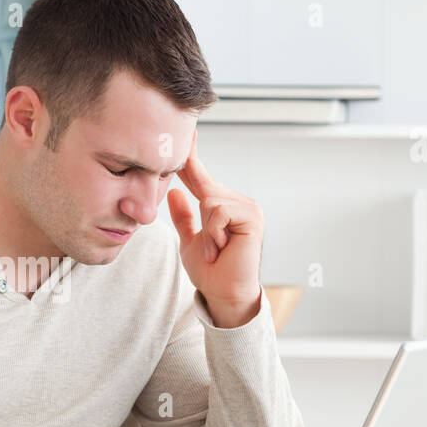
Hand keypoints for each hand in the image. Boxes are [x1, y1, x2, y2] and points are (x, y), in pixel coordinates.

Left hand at [166, 134, 264, 326]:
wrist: (224, 294)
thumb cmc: (210, 271)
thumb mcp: (189, 241)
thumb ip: (183, 217)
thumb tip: (174, 192)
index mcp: (221, 205)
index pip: (201, 177)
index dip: (190, 158)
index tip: (184, 133)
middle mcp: (237, 202)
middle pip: (204, 185)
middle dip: (199, 211)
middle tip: (212, 243)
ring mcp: (247, 207)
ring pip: (210, 200)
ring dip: (207, 232)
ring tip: (216, 251)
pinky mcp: (252, 216)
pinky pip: (218, 211)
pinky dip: (213, 234)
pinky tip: (222, 250)